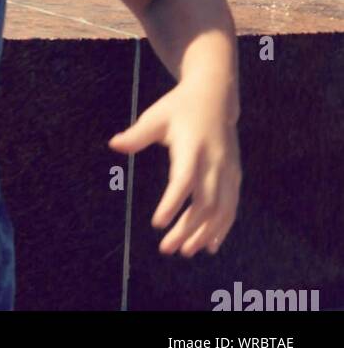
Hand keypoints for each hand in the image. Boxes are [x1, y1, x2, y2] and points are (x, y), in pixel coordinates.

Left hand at [108, 81, 241, 256]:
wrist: (215, 96)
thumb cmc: (179, 107)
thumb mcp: (156, 116)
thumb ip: (137, 135)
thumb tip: (113, 145)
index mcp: (192, 147)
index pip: (183, 180)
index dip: (172, 203)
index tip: (158, 222)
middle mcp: (214, 161)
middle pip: (204, 202)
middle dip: (187, 228)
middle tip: (166, 248)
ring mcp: (228, 170)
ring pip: (221, 210)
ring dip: (204, 233)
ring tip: (185, 251)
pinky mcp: (235, 176)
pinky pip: (232, 207)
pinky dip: (222, 228)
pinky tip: (208, 245)